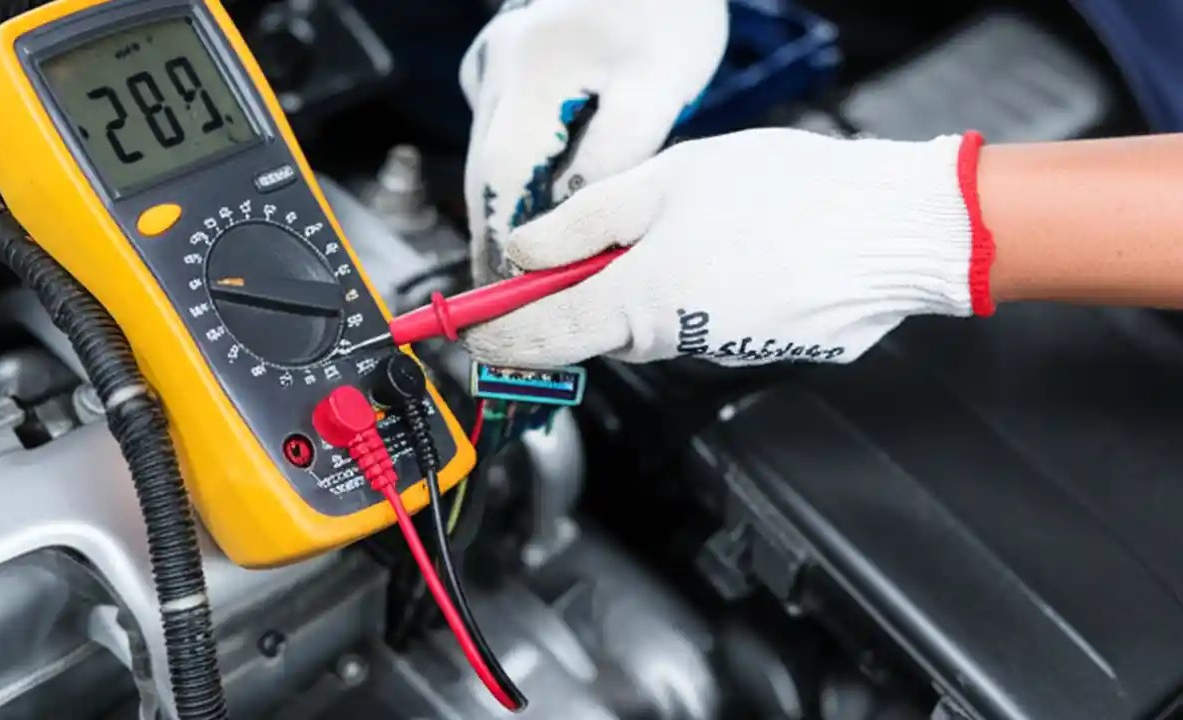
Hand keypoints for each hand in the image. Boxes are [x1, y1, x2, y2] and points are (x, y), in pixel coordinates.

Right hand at [460, 0, 728, 285]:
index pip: (503, 181)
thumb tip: (578, 225)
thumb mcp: (656, 87)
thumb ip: (615, 157)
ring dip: (516, 217)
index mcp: (530, 72)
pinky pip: (509, 144)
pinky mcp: (506, 76)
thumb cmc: (663, 13)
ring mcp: (494, 70)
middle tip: (520, 308)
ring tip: (541, 276)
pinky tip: (553, 214)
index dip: (503, 248)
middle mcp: (497, 71)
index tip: (513, 301)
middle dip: (505, 246)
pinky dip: (528, 183)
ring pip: (496, 166)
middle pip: (489, 180)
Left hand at [465, 128, 995, 367]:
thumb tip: (524, 253)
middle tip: (594, 240)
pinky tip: (740, 248)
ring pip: (655, 324)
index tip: (466, 336)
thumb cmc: (787, 194)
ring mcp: (722, 352)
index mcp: (637, 303)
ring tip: (694, 225)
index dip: (496, 337)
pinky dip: (703, 292)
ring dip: (649, 286)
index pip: (541, 339)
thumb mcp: (664, 183)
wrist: (896, 228)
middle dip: (584, 293)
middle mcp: (674, 342)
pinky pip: (707, 324)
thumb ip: (583, 223)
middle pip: (599, 329)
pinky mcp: (762, 351)